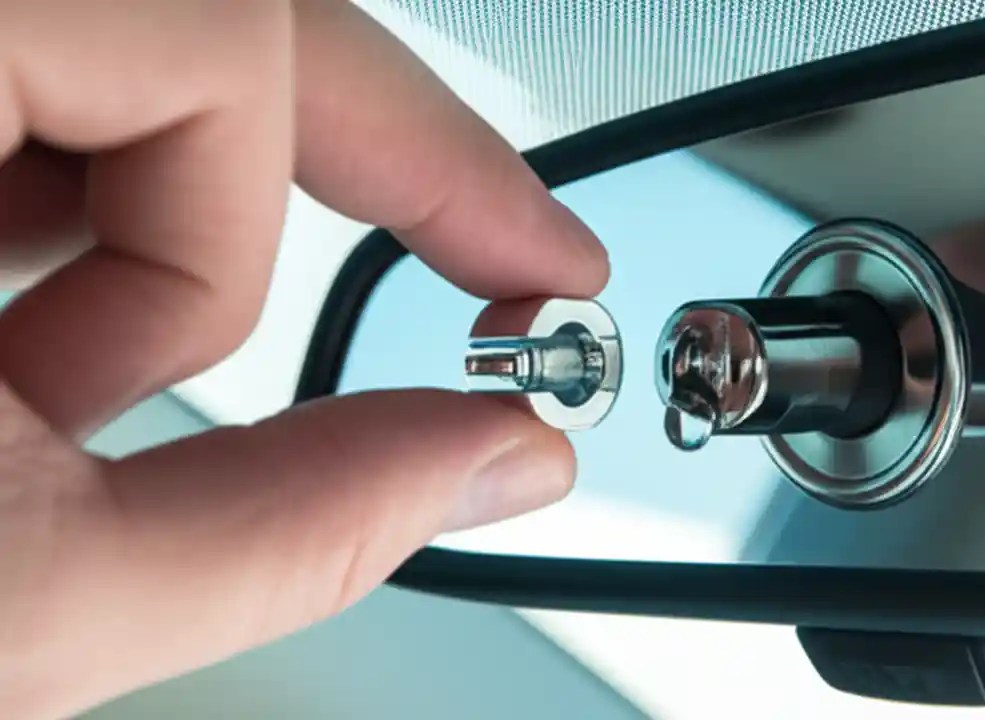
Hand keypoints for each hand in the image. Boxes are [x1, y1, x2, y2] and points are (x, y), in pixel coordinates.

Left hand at [0, 2, 607, 716]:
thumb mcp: (21, 606)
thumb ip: (290, 526)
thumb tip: (506, 458)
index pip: (222, 36)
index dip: (388, 172)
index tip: (524, 271)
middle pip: (222, 17)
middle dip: (361, 153)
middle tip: (495, 249)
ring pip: (144, 61)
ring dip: (172, 230)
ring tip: (88, 385)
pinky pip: (58, 98)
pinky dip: (97, 226)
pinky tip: (46, 349)